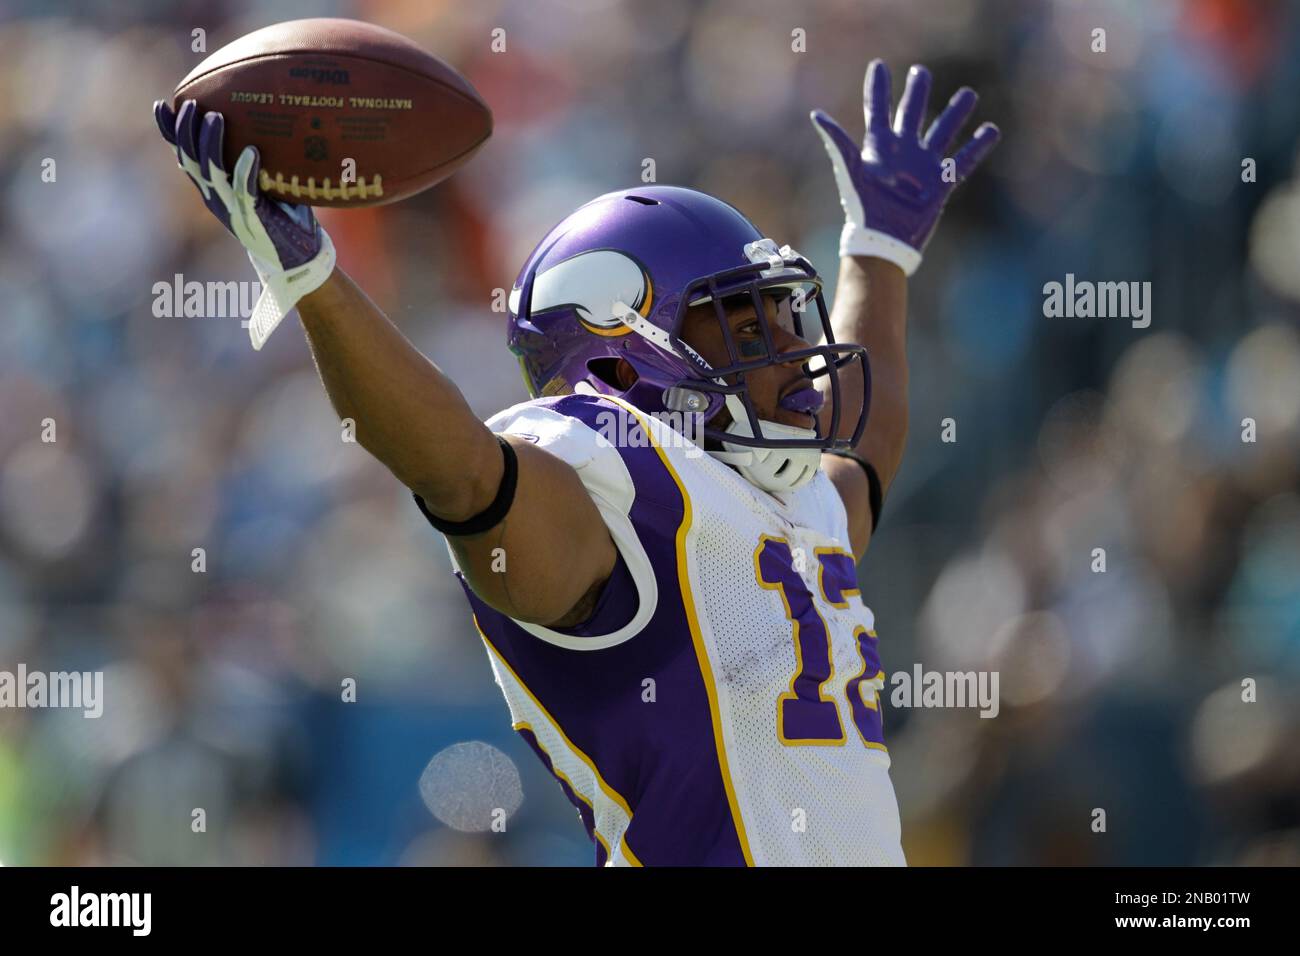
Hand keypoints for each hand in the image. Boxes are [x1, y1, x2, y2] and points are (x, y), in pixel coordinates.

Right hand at [154, 99, 336, 348]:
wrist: (298, 259)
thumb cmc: (286, 217)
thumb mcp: (267, 184)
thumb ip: (260, 160)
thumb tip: (272, 119)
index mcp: (212, 188)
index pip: (183, 155)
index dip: (168, 132)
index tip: (161, 104)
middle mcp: (215, 197)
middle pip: (189, 159)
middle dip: (185, 130)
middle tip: (191, 104)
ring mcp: (231, 208)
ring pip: (210, 172)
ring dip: (210, 144)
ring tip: (215, 117)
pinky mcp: (253, 218)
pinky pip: (244, 192)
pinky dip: (246, 171)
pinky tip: (251, 152)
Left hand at [811, 60, 999, 274]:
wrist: (883, 240)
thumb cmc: (864, 207)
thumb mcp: (851, 170)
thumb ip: (838, 141)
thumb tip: (817, 116)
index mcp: (878, 147)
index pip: (878, 109)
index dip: (878, 88)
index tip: (879, 66)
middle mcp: (902, 152)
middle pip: (911, 114)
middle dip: (916, 92)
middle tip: (920, 72)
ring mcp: (923, 166)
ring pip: (943, 131)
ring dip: (955, 113)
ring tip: (968, 94)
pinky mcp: (940, 183)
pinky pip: (964, 160)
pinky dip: (977, 146)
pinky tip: (991, 129)